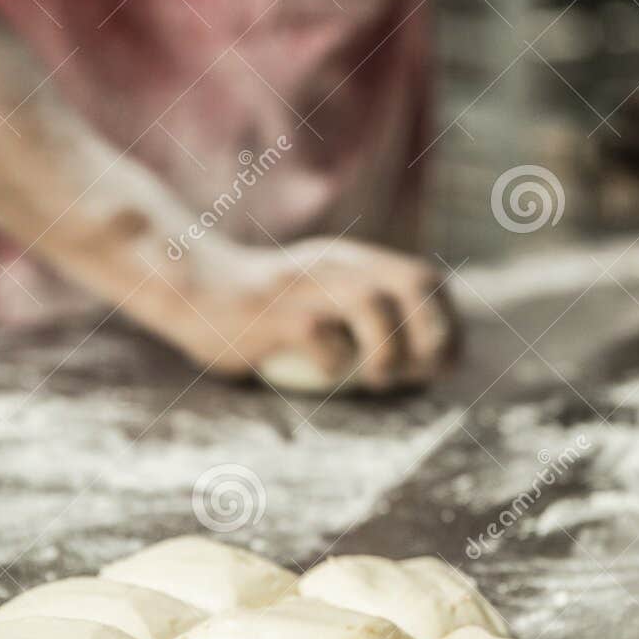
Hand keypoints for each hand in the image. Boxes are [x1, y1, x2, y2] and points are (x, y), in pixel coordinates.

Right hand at [158, 238, 458, 389]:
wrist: (191, 287)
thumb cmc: (262, 307)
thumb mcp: (317, 289)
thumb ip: (362, 307)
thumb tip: (422, 358)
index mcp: (353, 259)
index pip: (425, 278)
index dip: (447, 323)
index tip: (442, 364)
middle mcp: (336, 265)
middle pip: (413, 282)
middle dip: (431, 333)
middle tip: (417, 372)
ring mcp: (305, 287)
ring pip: (372, 305)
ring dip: (387, 352)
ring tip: (376, 379)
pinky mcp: (274, 313)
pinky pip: (321, 337)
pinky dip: (334, 364)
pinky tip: (324, 374)